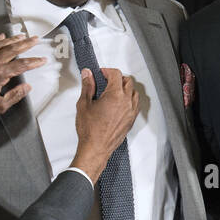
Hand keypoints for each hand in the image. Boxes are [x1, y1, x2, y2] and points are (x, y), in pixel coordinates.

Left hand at [0, 33, 45, 128]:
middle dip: (26, 44)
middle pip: (13, 49)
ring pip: (0, 44)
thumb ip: (15, 95)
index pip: (22, 65)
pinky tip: (0, 37)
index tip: (42, 60)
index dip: (34, 62)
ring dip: (12, 39)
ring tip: (21, 36)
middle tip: (35, 39)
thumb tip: (27, 88)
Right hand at [71, 68, 139, 183]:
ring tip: (113, 91)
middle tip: (106, 81)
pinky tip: (120, 102)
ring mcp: (131, 111)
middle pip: (127, 81)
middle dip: (117, 78)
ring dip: (125, 88)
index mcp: (115, 95)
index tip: (101, 73)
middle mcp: (126, 102)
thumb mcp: (84, 104)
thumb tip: (88, 74)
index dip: (107, 71)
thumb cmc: (90, 130)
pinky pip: (136, 104)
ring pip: (134, 92)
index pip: (116, 74)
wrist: (96, 148)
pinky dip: (130, 99)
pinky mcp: (131, 120)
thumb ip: (87, 86)